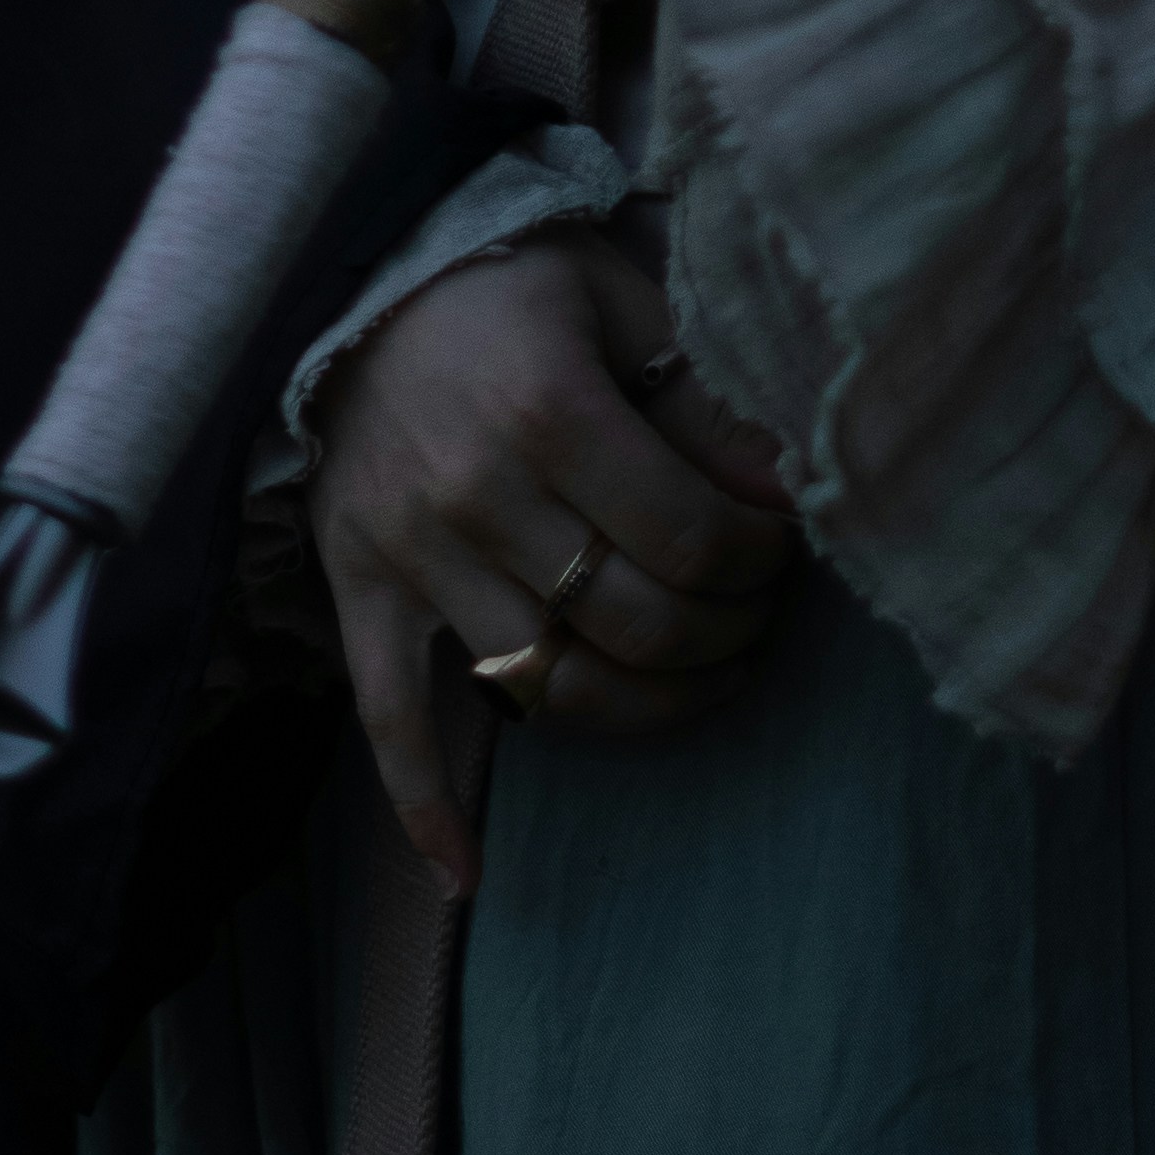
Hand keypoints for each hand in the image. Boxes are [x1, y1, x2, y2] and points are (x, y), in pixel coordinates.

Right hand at [302, 229, 796, 886]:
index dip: (760, 560)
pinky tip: (469, 875)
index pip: (690, 537)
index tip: (785, 547)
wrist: (364, 280)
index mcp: (548, 410)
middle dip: (722, 636)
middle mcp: (475, 492)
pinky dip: (424, 803)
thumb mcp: (625, 304)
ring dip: (642, 709)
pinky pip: (388, 719)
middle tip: (757, 617)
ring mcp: (412, 554)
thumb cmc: (515, 286)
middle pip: (632, 622)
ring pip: (544, 686)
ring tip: (701, 684)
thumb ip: (707, 403)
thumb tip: (792, 493)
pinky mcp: (362, 592)